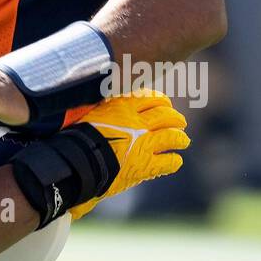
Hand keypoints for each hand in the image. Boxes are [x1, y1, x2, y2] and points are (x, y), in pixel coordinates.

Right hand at [68, 90, 188, 220]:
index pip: (150, 98)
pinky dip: (174, 160)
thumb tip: (105, 95)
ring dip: (180, 138)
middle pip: (165, 115)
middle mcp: (137, 123)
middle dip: (175, 118)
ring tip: (183, 140)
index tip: (164, 104)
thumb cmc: (77, 135)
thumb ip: (103, 106)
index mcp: (123, 106)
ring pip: (172, 136)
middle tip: (179, 122)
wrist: (77, 160)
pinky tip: (175, 160)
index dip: (161, 101)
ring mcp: (144, 143)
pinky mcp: (146, 165)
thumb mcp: (90, 112)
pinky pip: (168, 161)